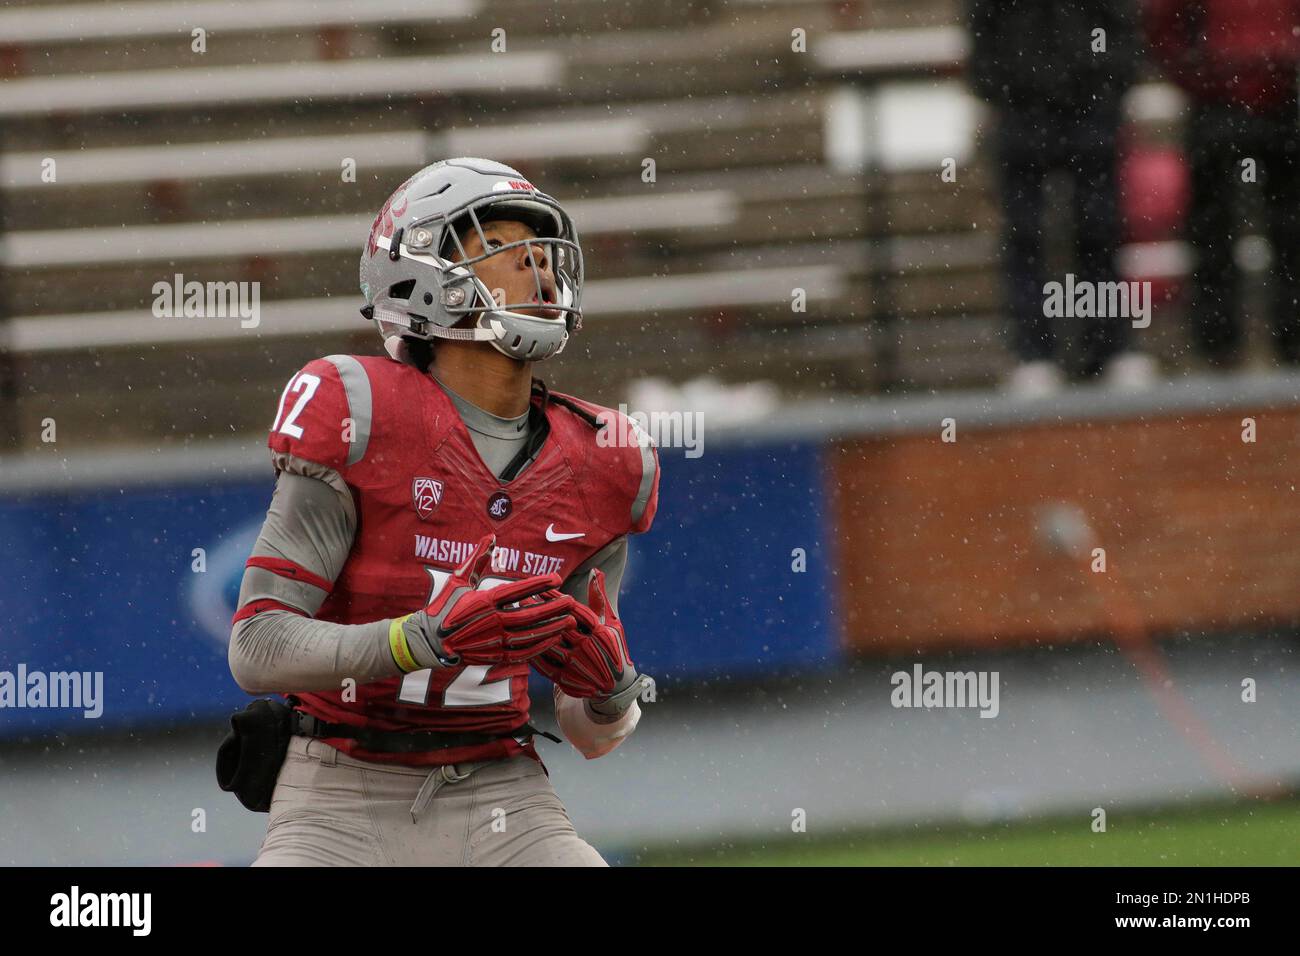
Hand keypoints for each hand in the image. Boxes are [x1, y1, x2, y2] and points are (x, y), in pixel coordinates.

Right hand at [390, 533, 575, 671]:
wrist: (430, 640)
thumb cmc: (445, 606)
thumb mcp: (459, 579)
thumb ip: (478, 558)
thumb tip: (492, 536)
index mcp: (484, 600)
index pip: (517, 590)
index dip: (538, 584)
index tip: (556, 578)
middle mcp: (491, 621)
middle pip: (529, 614)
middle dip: (553, 608)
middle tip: (571, 601)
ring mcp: (494, 640)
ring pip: (529, 635)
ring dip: (552, 628)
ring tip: (570, 621)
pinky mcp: (494, 656)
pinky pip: (522, 652)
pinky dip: (540, 646)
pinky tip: (554, 639)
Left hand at [533, 569, 641, 704]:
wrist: (616, 687)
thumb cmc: (612, 648)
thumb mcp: (611, 622)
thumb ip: (599, 597)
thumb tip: (595, 571)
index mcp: (600, 632)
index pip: (574, 610)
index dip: (556, 598)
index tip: (540, 588)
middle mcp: (588, 647)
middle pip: (558, 625)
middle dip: (540, 611)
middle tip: (522, 598)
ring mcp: (576, 664)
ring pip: (549, 644)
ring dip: (533, 631)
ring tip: (517, 618)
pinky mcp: (566, 679)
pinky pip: (543, 664)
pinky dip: (532, 652)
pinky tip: (521, 641)